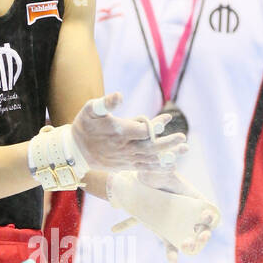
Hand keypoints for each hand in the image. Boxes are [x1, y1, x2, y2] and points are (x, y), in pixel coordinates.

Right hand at [71, 92, 186, 173]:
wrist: (76, 151)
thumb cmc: (85, 126)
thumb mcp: (91, 110)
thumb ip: (105, 103)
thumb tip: (119, 95)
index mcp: (119, 132)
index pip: (142, 130)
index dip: (156, 124)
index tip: (168, 117)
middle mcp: (125, 148)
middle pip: (151, 146)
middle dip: (168, 142)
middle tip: (183, 137)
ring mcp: (127, 158)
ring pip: (151, 158)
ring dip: (169, 154)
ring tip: (185, 149)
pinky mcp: (127, 165)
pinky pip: (146, 167)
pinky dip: (159, 166)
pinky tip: (173, 163)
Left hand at [137, 164, 218, 261]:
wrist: (135, 185)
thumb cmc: (153, 174)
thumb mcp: (162, 168)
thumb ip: (169, 160)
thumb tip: (181, 147)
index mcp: (192, 200)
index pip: (208, 211)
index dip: (210, 216)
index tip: (204, 215)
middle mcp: (187, 214)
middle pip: (202, 229)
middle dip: (204, 234)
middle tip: (200, 235)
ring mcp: (176, 225)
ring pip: (189, 239)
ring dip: (190, 245)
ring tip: (184, 244)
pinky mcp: (164, 232)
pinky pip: (170, 245)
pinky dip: (172, 253)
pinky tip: (172, 259)